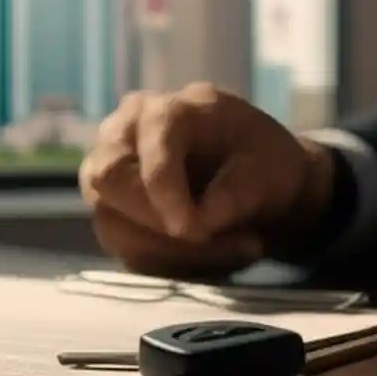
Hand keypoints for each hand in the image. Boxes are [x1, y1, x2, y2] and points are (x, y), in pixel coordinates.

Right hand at [78, 82, 335, 277]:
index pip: (149, 145)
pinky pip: (122, 250)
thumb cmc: (260, 163)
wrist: (252, 184)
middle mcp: (120, 134)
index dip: (165, 190)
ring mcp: (106, 175)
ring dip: (167, 254)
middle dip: (157, 226)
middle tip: (208, 243)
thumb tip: (199, 222)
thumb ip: (237, 190)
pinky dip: (166, 266)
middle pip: (108, 181)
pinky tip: (206, 261)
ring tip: (225, 258)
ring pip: (110, 223)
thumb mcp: (270, 169)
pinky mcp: (109, 213)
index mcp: (165, 109)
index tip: (194, 229)